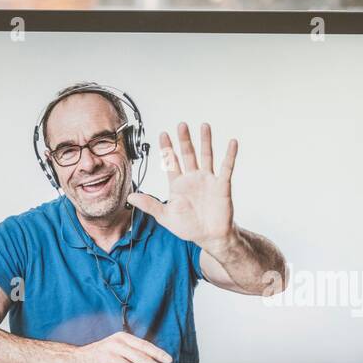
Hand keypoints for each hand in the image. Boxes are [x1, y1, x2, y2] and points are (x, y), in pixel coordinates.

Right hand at [72, 330, 172, 362]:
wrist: (78, 360)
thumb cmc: (100, 354)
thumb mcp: (116, 346)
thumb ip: (133, 351)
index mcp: (121, 337)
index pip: (144, 345)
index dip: (158, 353)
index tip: (169, 360)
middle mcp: (116, 346)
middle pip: (141, 358)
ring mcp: (110, 358)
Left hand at [129, 121, 236, 253]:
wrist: (208, 237)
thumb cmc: (188, 227)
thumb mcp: (165, 216)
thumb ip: (149, 204)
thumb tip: (130, 196)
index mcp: (178, 184)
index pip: (171, 162)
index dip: (167, 148)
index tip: (163, 134)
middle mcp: (193, 178)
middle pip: (188, 154)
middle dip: (184, 140)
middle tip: (181, 125)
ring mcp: (208, 180)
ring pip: (206, 156)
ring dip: (205, 141)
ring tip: (204, 126)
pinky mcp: (222, 185)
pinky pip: (227, 167)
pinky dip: (230, 155)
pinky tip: (232, 143)